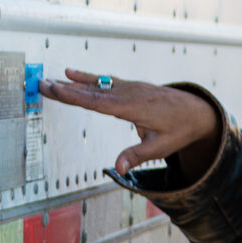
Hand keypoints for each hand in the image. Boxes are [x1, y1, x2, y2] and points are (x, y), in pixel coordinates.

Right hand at [40, 68, 219, 175]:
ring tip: (51, 79)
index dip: (75, 96)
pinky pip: (106, 81)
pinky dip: (88, 78)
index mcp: (135, 108)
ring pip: (98, 84)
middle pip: (94, 91)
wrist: (199, 112)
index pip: (99, 102)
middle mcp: (131, 94)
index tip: (55, 89)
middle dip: (67, 88)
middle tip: (42, 83)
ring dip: (74, 82)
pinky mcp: (133, 86)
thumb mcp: (162, 147)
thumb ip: (138, 156)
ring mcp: (132, 88)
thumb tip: (119, 168)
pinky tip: (73, 74)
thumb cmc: (181, 130)